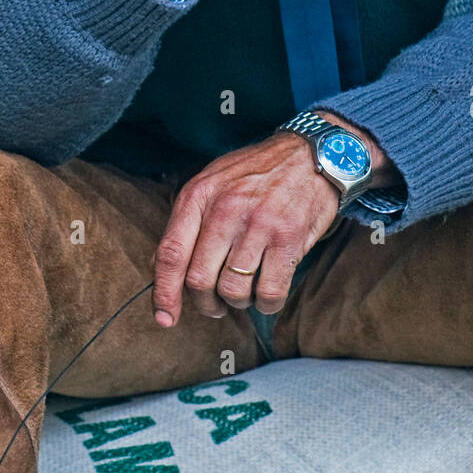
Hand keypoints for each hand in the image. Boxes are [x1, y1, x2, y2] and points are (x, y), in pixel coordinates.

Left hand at [151, 132, 337, 326]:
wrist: (311, 154)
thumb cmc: (257, 173)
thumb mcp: (213, 181)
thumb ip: (189, 220)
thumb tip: (162, 266)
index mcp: (199, 194)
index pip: (171, 253)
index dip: (164, 293)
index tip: (166, 318)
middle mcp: (225, 208)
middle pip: (199, 280)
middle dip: (206, 303)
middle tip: (216, 304)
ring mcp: (258, 224)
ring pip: (233, 290)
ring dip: (238, 302)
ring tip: (246, 290)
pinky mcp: (288, 238)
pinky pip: (269, 292)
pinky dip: (266, 303)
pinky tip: (268, 293)